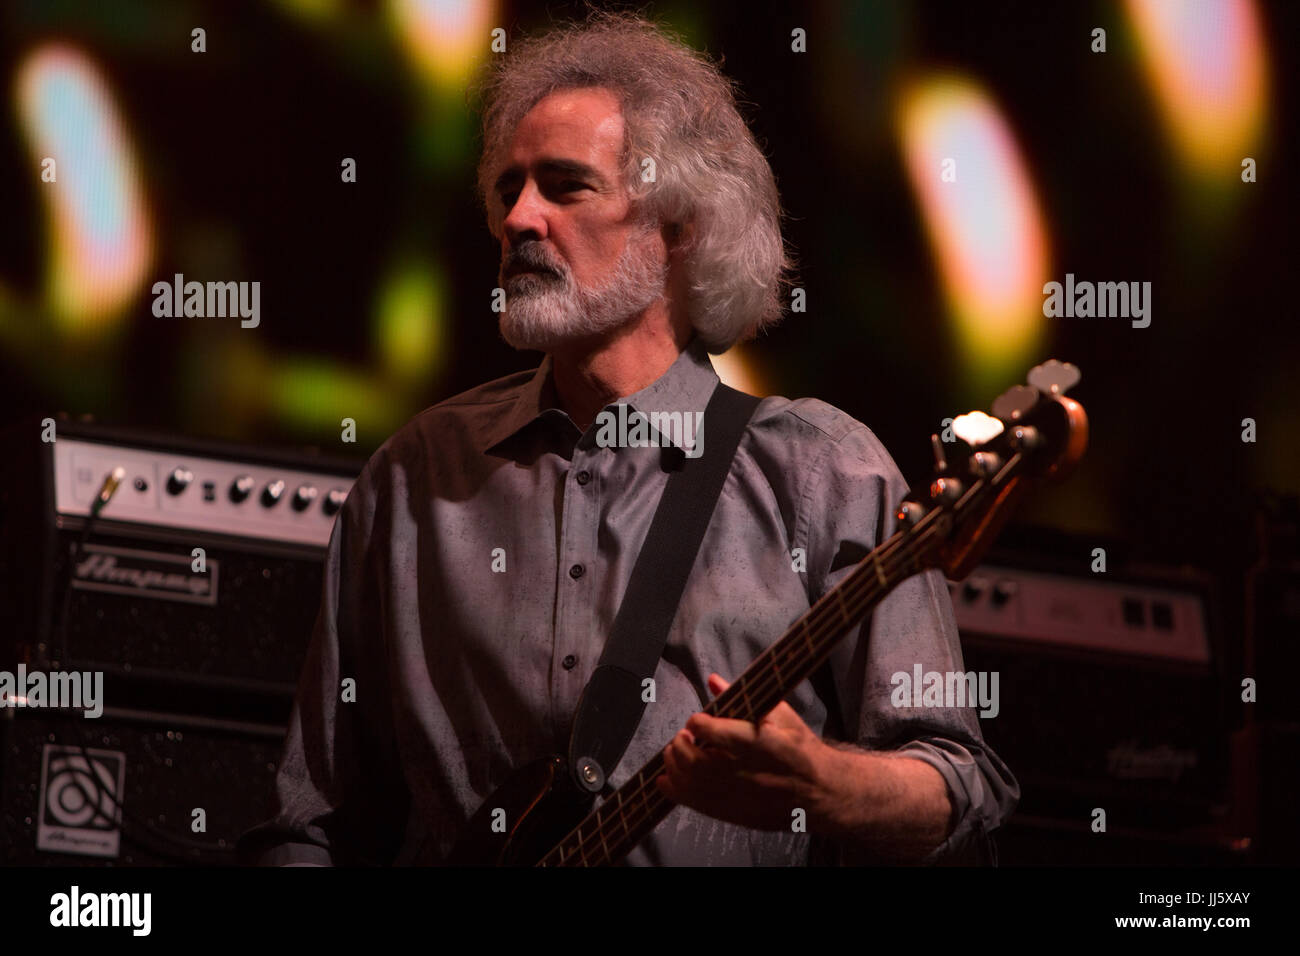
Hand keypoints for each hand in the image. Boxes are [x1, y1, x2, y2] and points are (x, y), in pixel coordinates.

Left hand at [655, 674, 835, 830]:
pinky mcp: (738, 816)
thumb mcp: (782, 716)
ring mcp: (744, 799)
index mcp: (766, 745)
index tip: (695, 720)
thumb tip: (713, 680)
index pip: (722, 734)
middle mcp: (752, 775)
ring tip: (673, 753)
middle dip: (681, 747)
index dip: (700, 724)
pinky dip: (677, 792)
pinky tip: (666, 780)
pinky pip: (700, 806)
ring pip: (696, 786)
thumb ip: (744, 700)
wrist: (823, 792)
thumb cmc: (801, 749)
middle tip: (680, 736)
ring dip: (675, 767)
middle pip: (702, 764)